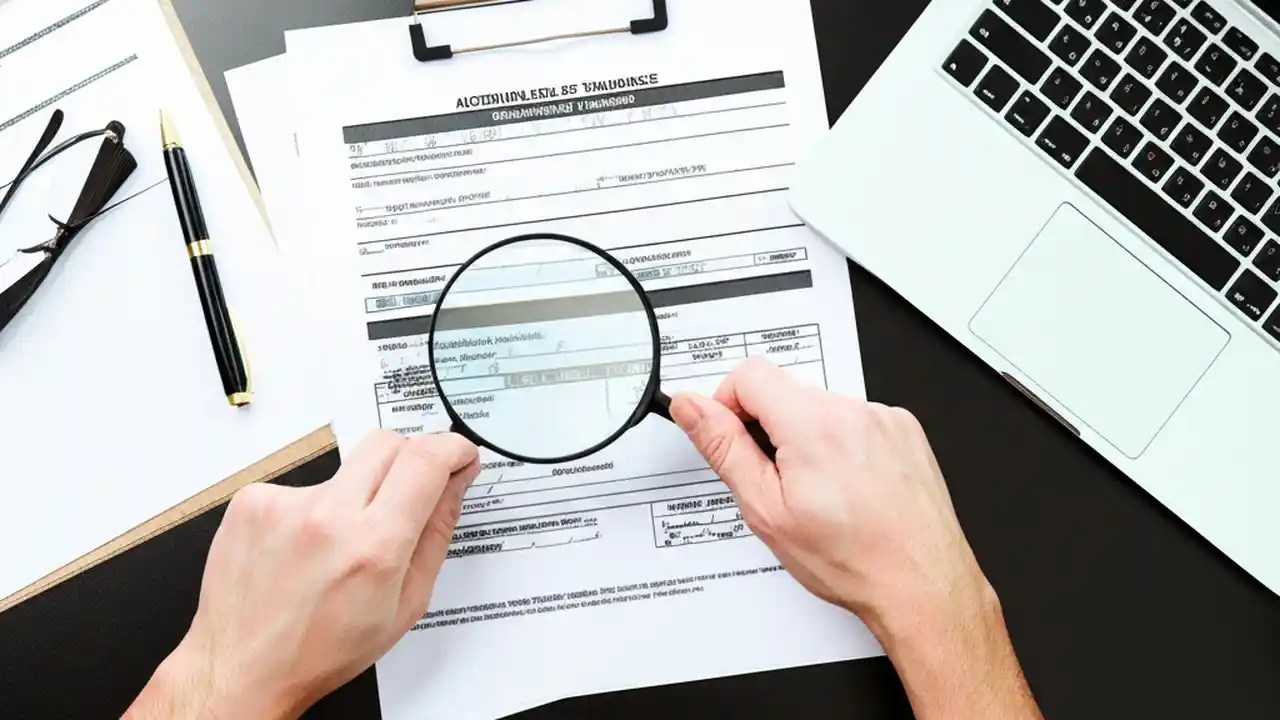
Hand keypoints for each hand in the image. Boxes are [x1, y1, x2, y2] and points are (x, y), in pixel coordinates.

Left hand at [126, 431, 479, 719]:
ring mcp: (284, 503)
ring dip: (355, 494)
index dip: (453, 448)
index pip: (426, 460)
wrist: (242, 667)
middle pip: (387, 443)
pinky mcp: (253, 499)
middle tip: (407, 495)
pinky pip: (305, 484)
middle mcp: (327, 516)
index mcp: (373, 547)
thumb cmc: (320, 650)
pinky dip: (312, 509)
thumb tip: (453, 484)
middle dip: (410, 460)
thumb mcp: (404, 605)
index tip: (458, 455)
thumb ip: (435, 534)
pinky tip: (301, 548)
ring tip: (336, 547)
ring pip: (345, 468)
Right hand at [670, 359, 1040, 718]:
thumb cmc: (852, 559)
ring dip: (807, 437)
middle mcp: (853, 412)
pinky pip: (856, 419)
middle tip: (777, 481)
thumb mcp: (766, 510)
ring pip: (821, 407)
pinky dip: (842, 443)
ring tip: (820, 491)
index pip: (750, 374)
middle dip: (770, 427)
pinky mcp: (904, 429)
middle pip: (786, 390)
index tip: (731, 434)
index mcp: (813, 426)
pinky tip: (849, 486)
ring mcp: (885, 418)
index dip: (728, 403)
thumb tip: (692, 408)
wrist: (921, 583)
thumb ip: (724, 448)